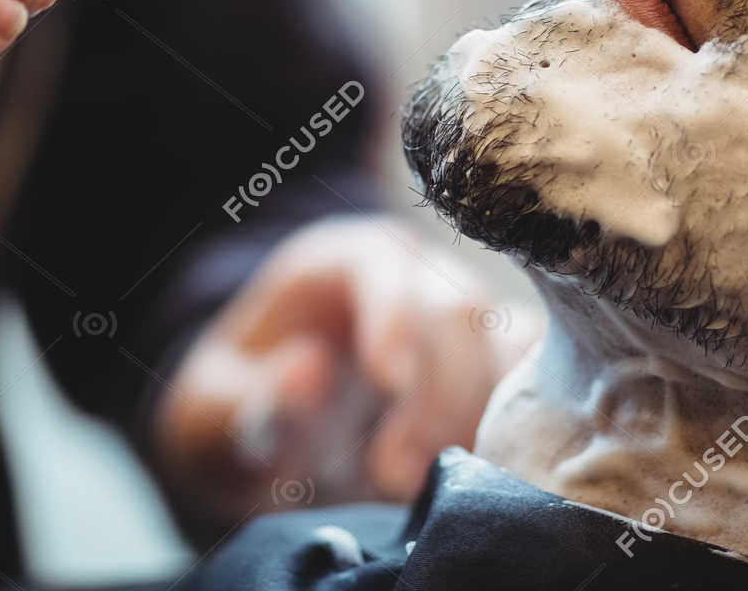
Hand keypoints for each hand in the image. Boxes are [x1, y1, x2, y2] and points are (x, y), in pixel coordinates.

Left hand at [153, 216, 541, 520]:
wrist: (277, 437)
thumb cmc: (239, 408)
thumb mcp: (208, 410)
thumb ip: (243, 398)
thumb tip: (306, 373)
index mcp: (339, 262)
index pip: (383, 262)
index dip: (394, 314)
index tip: (389, 381)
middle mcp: (415, 278)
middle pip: (457, 307)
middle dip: (435, 393)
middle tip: (393, 474)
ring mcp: (466, 324)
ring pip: (511, 349)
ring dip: (483, 421)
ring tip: (433, 485)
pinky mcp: (500, 372)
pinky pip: (539, 389)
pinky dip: (522, 433)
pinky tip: (481, 478)